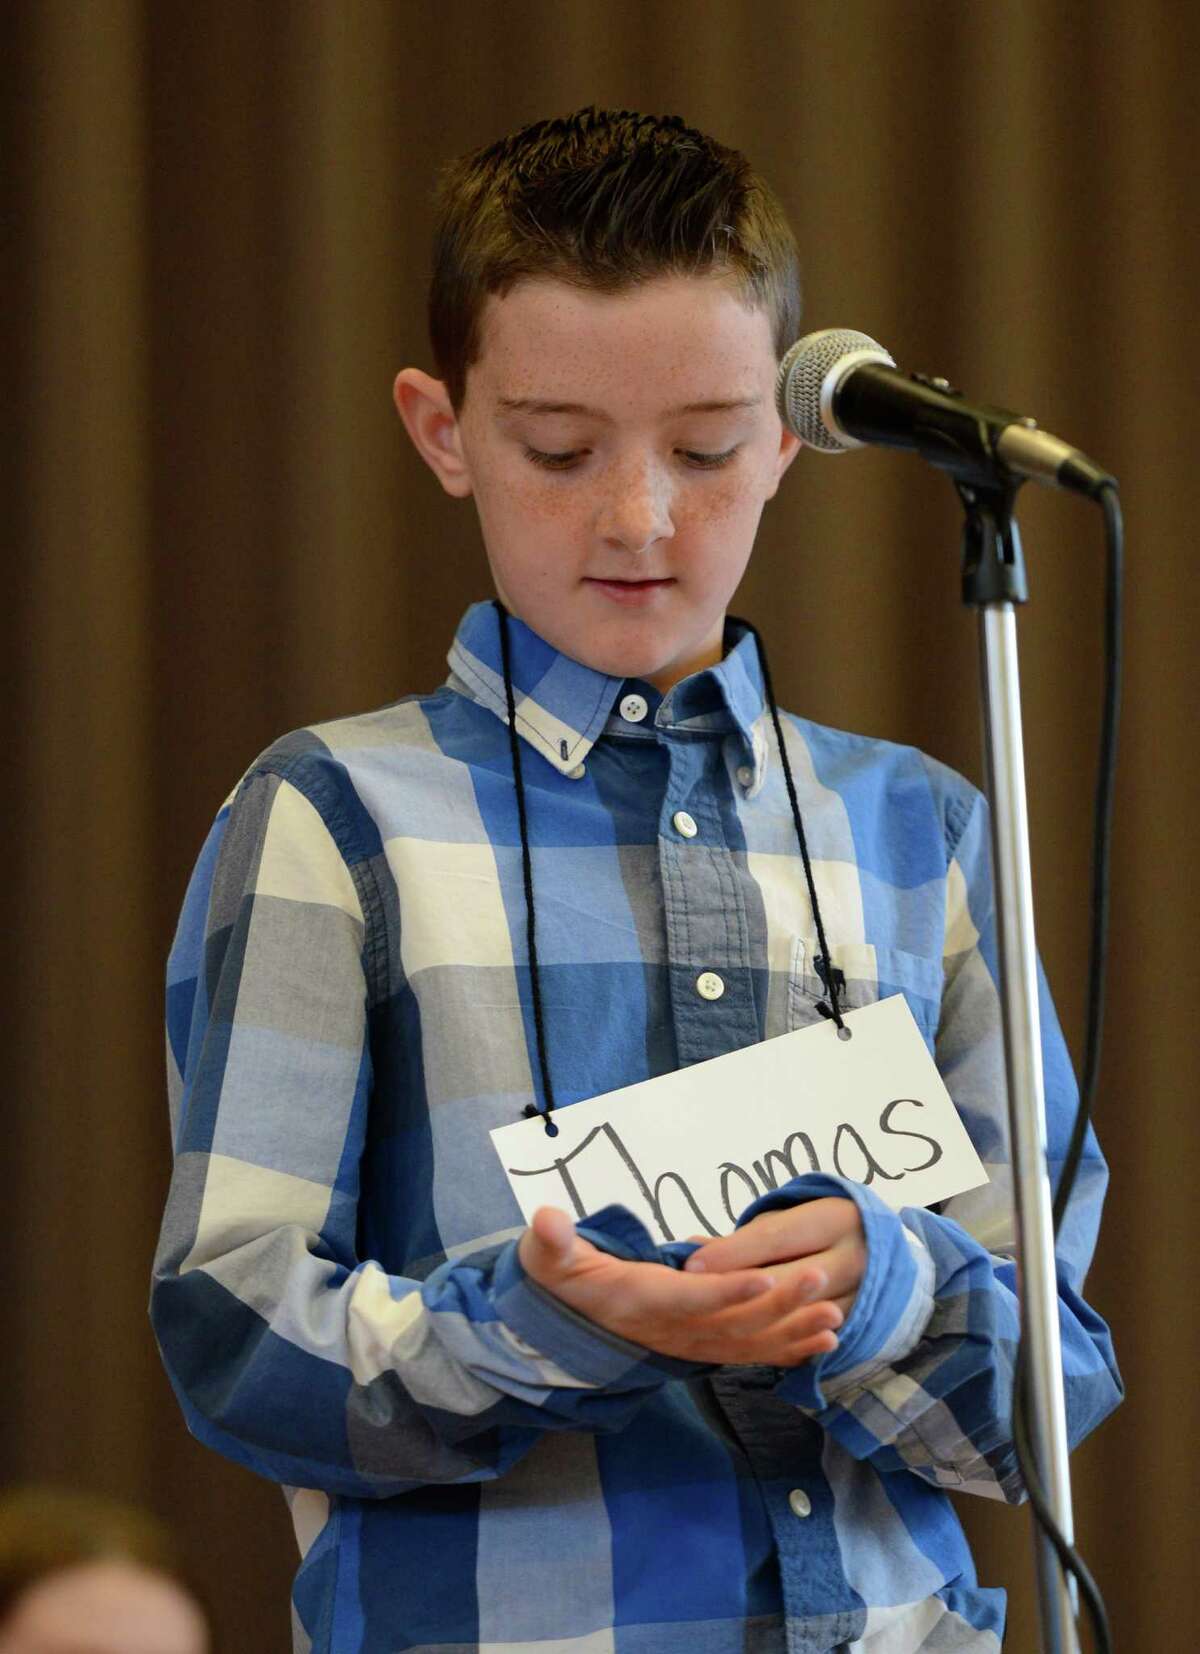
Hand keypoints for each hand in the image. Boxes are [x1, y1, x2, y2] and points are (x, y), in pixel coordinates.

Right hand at [517, 1206, 842, 1366]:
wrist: (563, 1322)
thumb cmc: (561, 1280)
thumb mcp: (546, 1259)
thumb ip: (550, 1243)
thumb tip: (546, 1221)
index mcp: (639, 1302)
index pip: (688, 1298)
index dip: (725, 1293)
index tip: (763, 1278)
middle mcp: (671, 1329)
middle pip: (732, 1323)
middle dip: (779, 1305)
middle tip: (821, 1280)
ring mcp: (690, 1342)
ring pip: (749, 1342)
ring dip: (793, 1331)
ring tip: (835, 1318)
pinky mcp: (703, 1344)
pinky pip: (751, 1352)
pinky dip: (789, 1349)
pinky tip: (826, 1342)